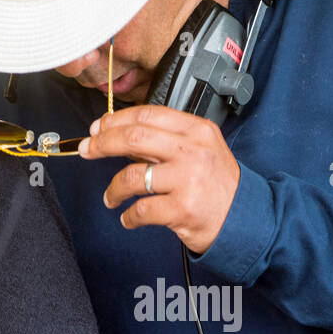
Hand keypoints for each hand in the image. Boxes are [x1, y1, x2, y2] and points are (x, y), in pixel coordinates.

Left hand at [78, 104, 239, 253]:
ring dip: (114, 189)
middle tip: (88, 151)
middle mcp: (193, 152)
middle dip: (103, 143)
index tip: (98, 129)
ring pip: (132, 177)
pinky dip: (128, 217)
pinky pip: (141, 210)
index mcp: (197, 131)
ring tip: (111, 197)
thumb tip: (121, 137)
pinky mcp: (182, 209)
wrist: (244, 219)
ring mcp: (188, 181)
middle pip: (134, 137)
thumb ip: (168, 140)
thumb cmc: (218, 185)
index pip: (148, 114)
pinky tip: (129, 219)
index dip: (116, 121)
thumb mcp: (202, 150)